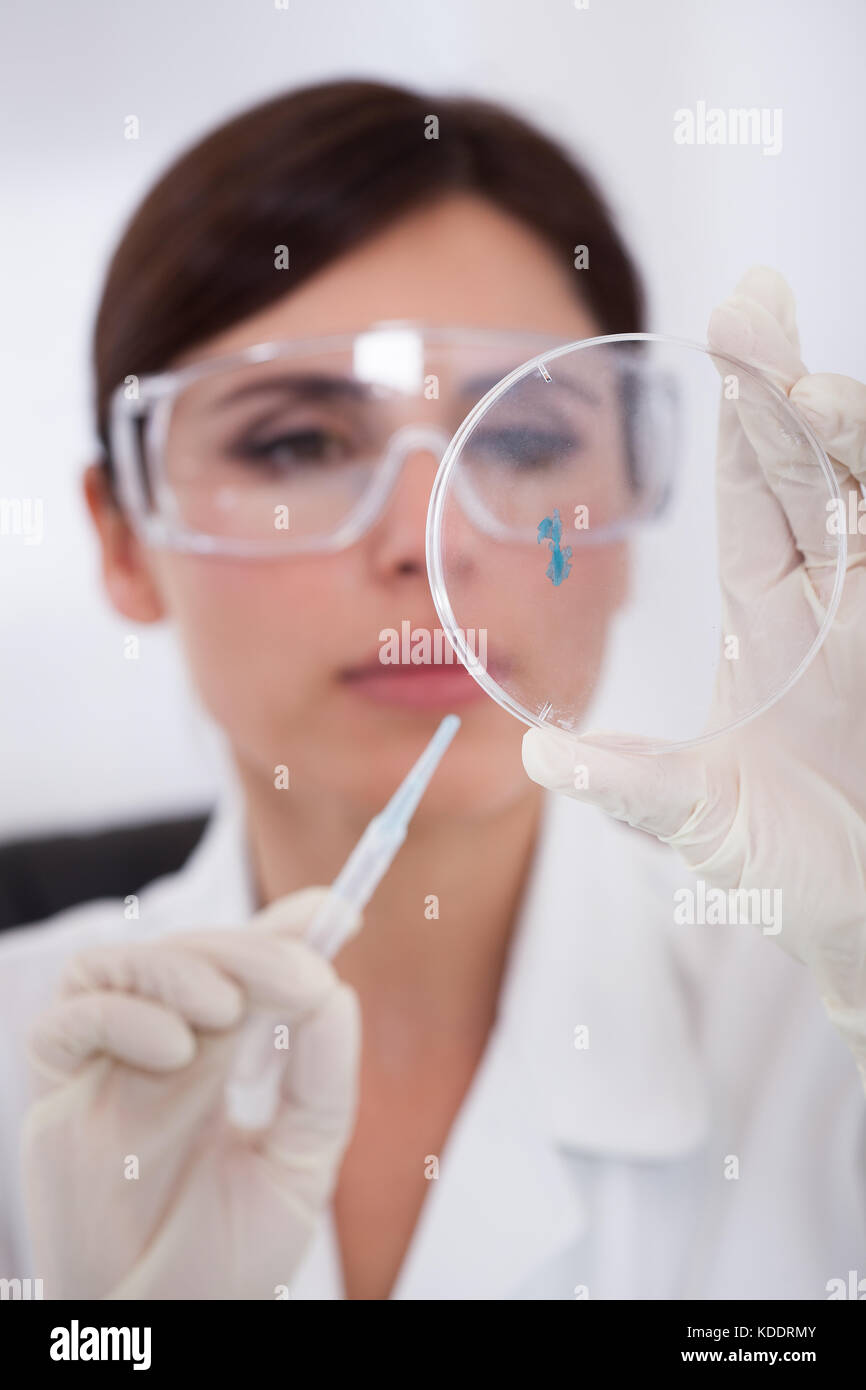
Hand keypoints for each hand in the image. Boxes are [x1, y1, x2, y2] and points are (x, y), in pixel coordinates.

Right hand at [22, 887, 359, 1298]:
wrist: (166, 1327)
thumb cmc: (225, 1259)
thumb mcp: (299, 1164)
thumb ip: (321, 1080)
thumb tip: (335, 991)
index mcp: (214, 1061)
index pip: (238, 968)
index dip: (281, 929)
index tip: (338, 910)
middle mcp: (156, 1051)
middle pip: (186, 956)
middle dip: (247, 950)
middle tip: (298, 977)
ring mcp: (103, 1069)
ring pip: (120, 965)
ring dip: (183, 967)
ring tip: (229, 1008)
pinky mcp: (56, 1096)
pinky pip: (69, 1020)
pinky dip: (123, 1013)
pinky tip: (176, 1049)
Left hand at [522, 268, 865, 1082]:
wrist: (864, 915)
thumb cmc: (788, 863)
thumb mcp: (696, 819)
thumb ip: (630, 784)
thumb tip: (537, 754)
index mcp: (770, 616)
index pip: (755, 494)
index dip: (745, 413)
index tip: (729, 325)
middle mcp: (834, 599)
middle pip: (810, 470)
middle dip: (784, 388)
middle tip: (754, 307)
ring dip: (847, 441)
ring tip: (811, 396)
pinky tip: (864, 475)